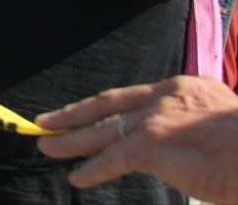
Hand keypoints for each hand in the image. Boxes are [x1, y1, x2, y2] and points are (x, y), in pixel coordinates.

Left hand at [37, 75, 237, 200]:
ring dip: (72, 141)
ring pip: (103, 131)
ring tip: (47, 146)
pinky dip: (92, 170)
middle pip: (109, 105)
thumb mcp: (224, 128)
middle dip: (76, 115)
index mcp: (186, 88)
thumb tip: (182, 150)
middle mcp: (165, 97)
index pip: (136, 97)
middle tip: (47, 122)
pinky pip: (111, 160)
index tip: (88, 111)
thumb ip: (196, 130)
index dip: (109, 107)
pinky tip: (77, 178)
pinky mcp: (148, 144)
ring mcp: (154, 119)